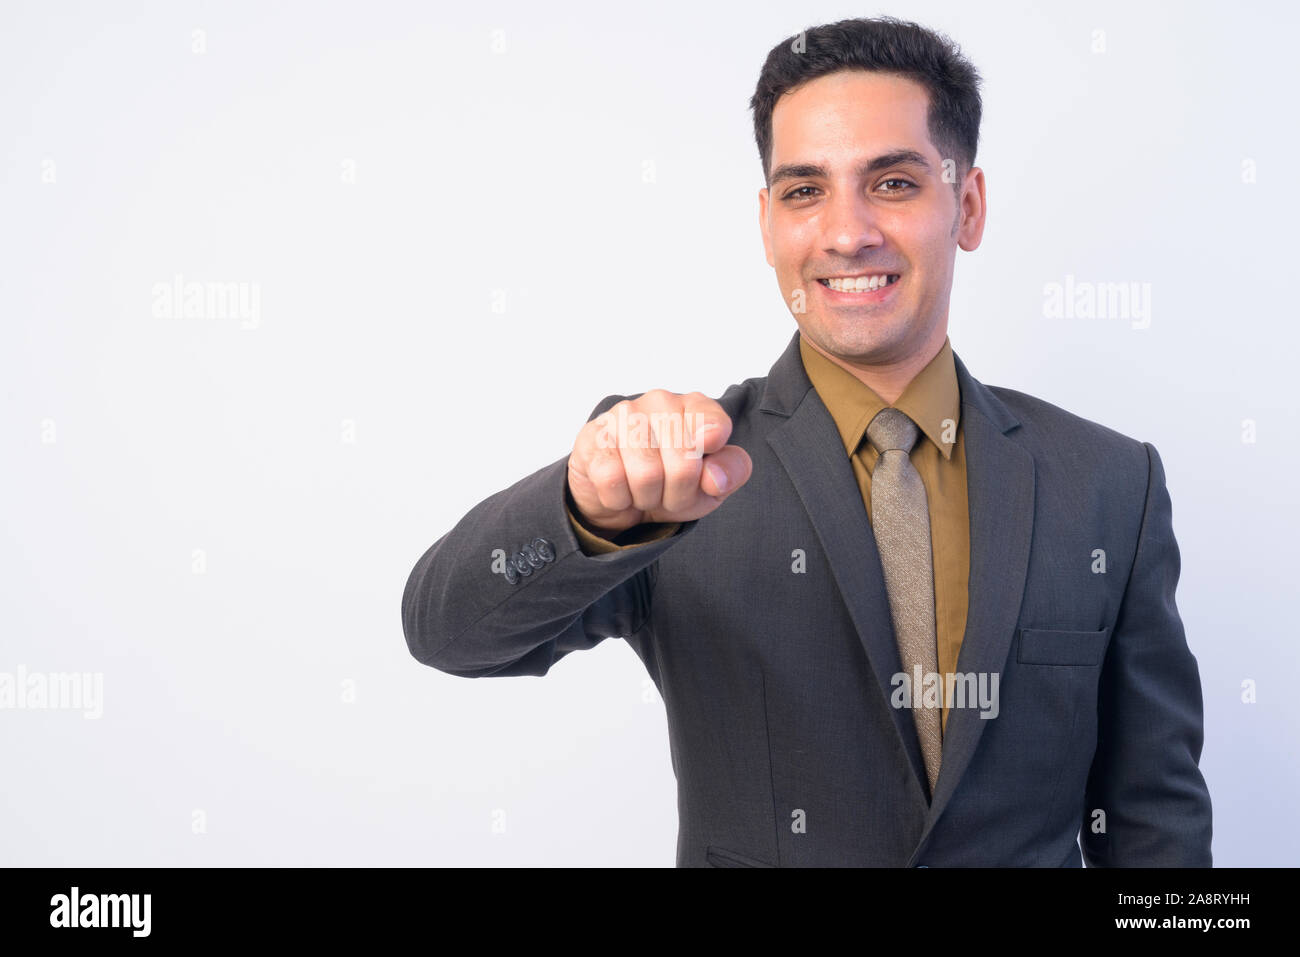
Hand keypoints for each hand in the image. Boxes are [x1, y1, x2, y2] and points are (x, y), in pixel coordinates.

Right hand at [566, 390, 752, 535]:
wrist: (620, 494)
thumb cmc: (670, 481)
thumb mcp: (711, 483)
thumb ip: (731, 472)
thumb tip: (714, 477)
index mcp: (694, 406)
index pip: (714, 427)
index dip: (710, 459)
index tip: (702, 463)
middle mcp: (660, 402)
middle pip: (683, 464)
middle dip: (678, 493)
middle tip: (668, 491)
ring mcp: (623, 416)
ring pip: (646, 475)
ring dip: (647, 498)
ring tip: (643, 490)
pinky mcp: (593, 437)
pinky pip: (612, 480)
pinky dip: (619, 499)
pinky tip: (620, 488)